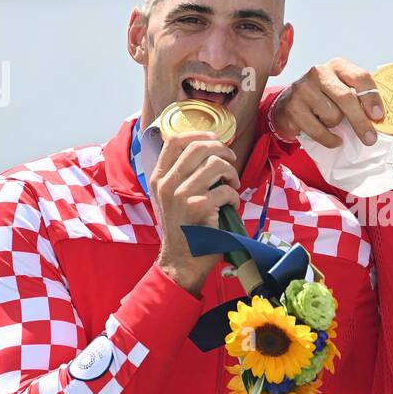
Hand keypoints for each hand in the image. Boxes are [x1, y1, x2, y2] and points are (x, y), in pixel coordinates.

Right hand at [148, 130, 240, 294]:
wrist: (182, 260)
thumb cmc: (183, 228)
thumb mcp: (171, 198)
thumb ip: (181, 174)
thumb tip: (207, 148)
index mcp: (158, 178)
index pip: (174, 140)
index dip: (199, 133)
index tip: (214, 139)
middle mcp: (167, 184)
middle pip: (198, 146)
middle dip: (222, 149)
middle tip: (231, 160)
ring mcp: (181, 195)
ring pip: (216, 164)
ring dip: (231, 174)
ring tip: (232, 186)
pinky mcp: (198, 207)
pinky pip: (226, 190)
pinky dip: (234, 198)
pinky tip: (230, 207)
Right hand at [271, 57, 385, 147]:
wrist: (290, 102)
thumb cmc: (324, 98)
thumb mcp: (342, 89)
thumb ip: (359, 98)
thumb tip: (378, 120)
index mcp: (338, 66)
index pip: (360, 77)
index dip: (372, 98)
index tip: (378, 116)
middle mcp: (319, 73)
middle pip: (346, 98)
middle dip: (361, 122)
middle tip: (370, 139)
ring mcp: (304, 89)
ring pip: (332, 115)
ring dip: (337, 126)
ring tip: (332, 123)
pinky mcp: (293, 107)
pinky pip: (318, 131)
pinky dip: (329, 139)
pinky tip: (333, 139)